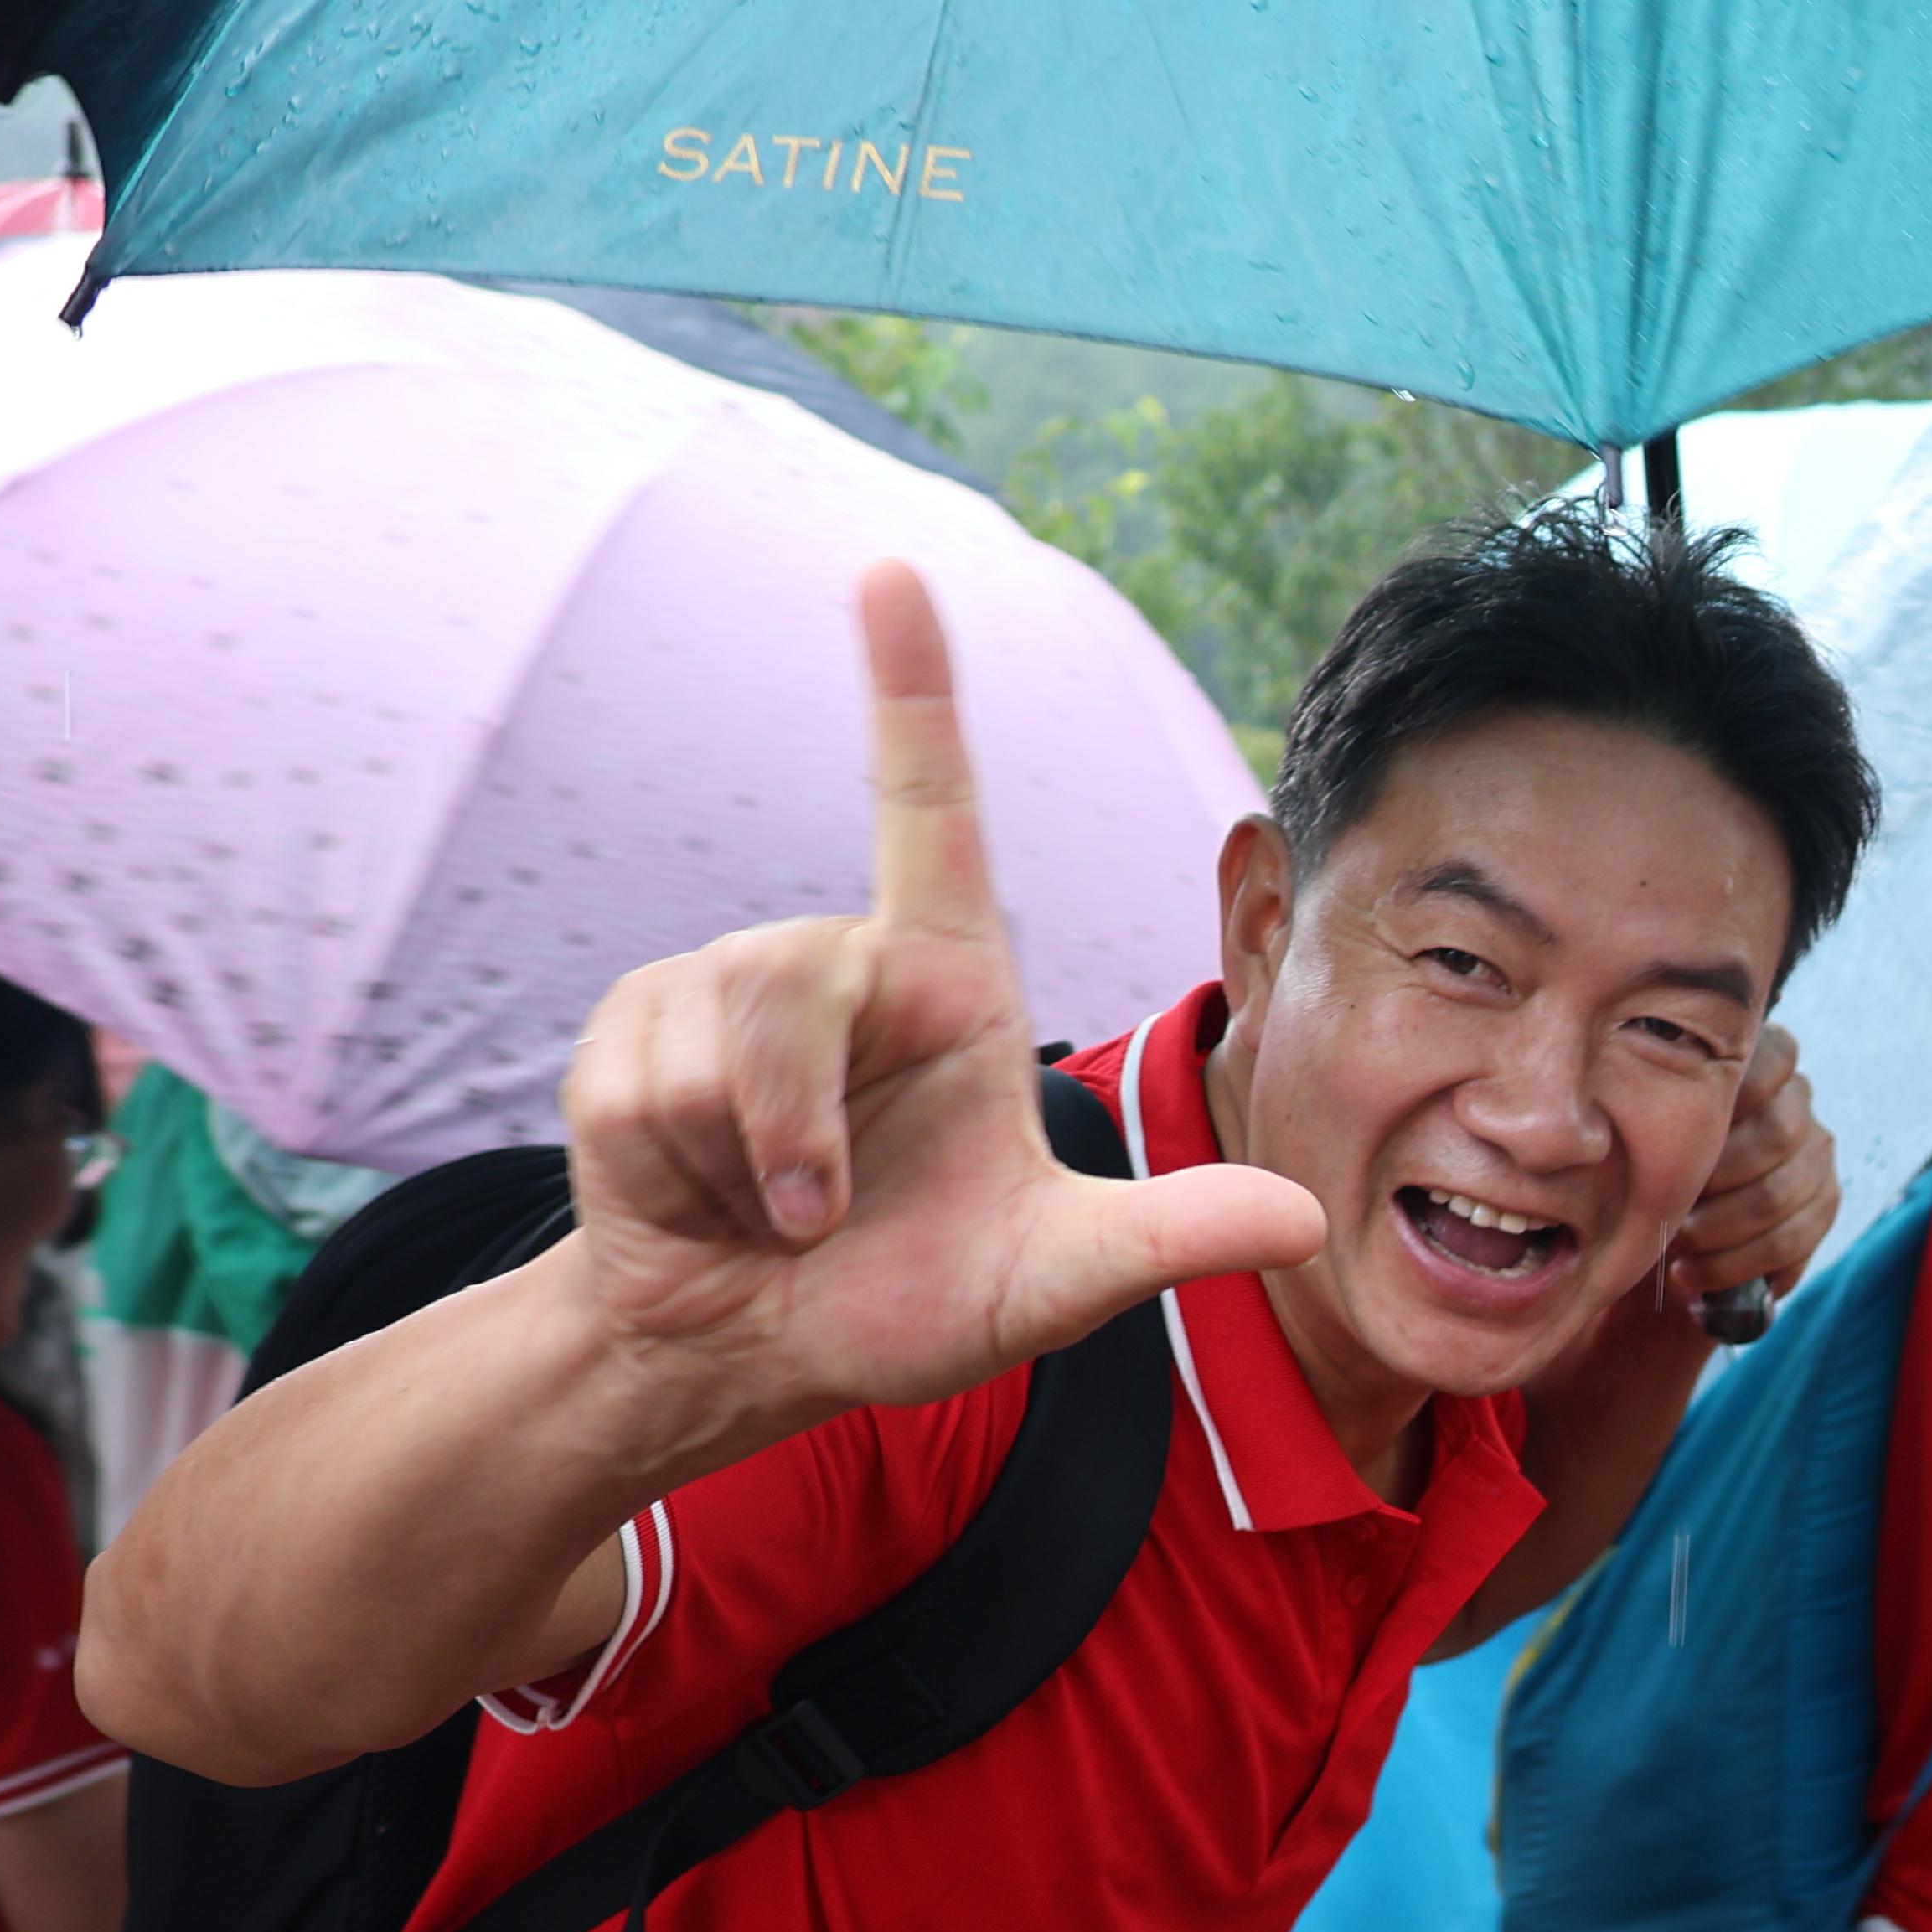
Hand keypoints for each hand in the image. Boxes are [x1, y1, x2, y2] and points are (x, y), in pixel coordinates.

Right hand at [554, 565, 1323, 1443]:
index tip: (896, 574)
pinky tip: (699, 1199)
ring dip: (751, 1157)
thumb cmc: (905, 1305)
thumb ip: (1166, 1241)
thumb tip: (1301, 1219)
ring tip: (771, 1213)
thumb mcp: (1050, 1282)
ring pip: (723, 1032)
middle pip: (799, 970)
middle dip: (801, 1123)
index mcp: (947, 987)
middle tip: (823, 1217)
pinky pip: (647, 1087)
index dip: (911, 690)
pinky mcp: (630, 1042)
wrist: (752, 1356)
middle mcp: (840, 968)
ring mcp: (721, 996)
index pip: (931, 810)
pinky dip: (680, 1171)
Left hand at [1667, 1023, 1832, 1310]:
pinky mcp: (1824, 1204)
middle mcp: (1799, 1101)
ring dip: (1718, 1236)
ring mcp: (1817, 1154)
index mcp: (1765, 1062)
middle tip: (1667, 1211)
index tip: (1691, 1127)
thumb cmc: (1655, 1154)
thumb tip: (1623, 1129)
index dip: (1738, 1092)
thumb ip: (1660, 1108)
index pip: (1774, 1059)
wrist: (1679, 1213)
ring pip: (1778, 1197)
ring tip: (1675, 1255)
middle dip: (1713, 1182)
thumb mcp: (1654, 1119)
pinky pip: (1790, 1245)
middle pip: (1776, 1136)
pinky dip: (1735, 1268)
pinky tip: (1695, 1277)